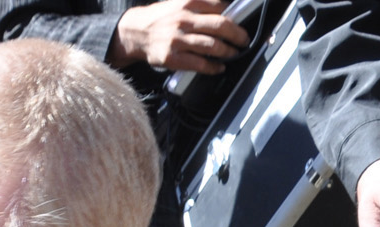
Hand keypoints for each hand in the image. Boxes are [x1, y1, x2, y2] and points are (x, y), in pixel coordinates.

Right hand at [109, 0, 251, 75]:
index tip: (243, 22)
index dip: (235, 15)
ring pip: (211, 46)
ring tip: (234, 53)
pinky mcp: (172, 57)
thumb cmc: (161, 18)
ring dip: (227, 51)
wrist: (135, 32)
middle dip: (237, 34)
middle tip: (244, 40)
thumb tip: (227, 9)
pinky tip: (219, 67)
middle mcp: (183, 20)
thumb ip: (201, 5)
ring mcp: (177, 40)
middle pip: (220, 25)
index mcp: (188, 3)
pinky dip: (212, 67)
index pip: (219, 6)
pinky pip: (198, 64)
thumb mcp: (179, 3)